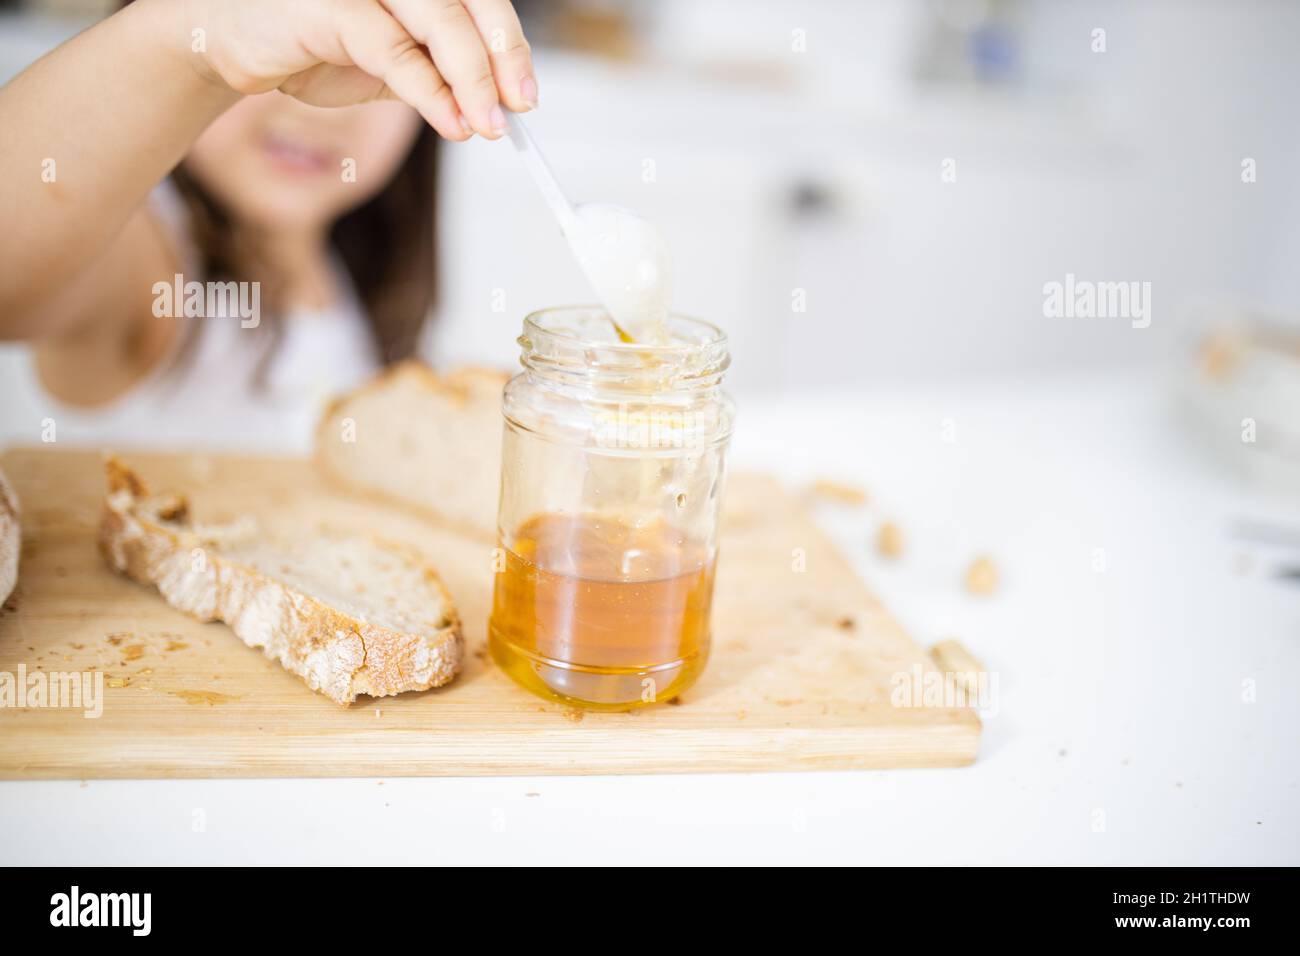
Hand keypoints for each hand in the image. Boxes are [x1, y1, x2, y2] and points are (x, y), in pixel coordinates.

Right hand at [183, 0, 535, 139]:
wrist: (227, 43)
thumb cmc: (306, 42)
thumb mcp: (386, 62)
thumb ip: (434, 71)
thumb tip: (493, 102)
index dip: (508, 43)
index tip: (525, 93)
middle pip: (470, 1)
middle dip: (502, 58)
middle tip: (518, 109)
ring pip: (442, 23)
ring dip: (474, 82)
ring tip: (489, 127)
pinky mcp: (331, 5)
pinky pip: (396, 53)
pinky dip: (431, 94)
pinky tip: (452, 124)